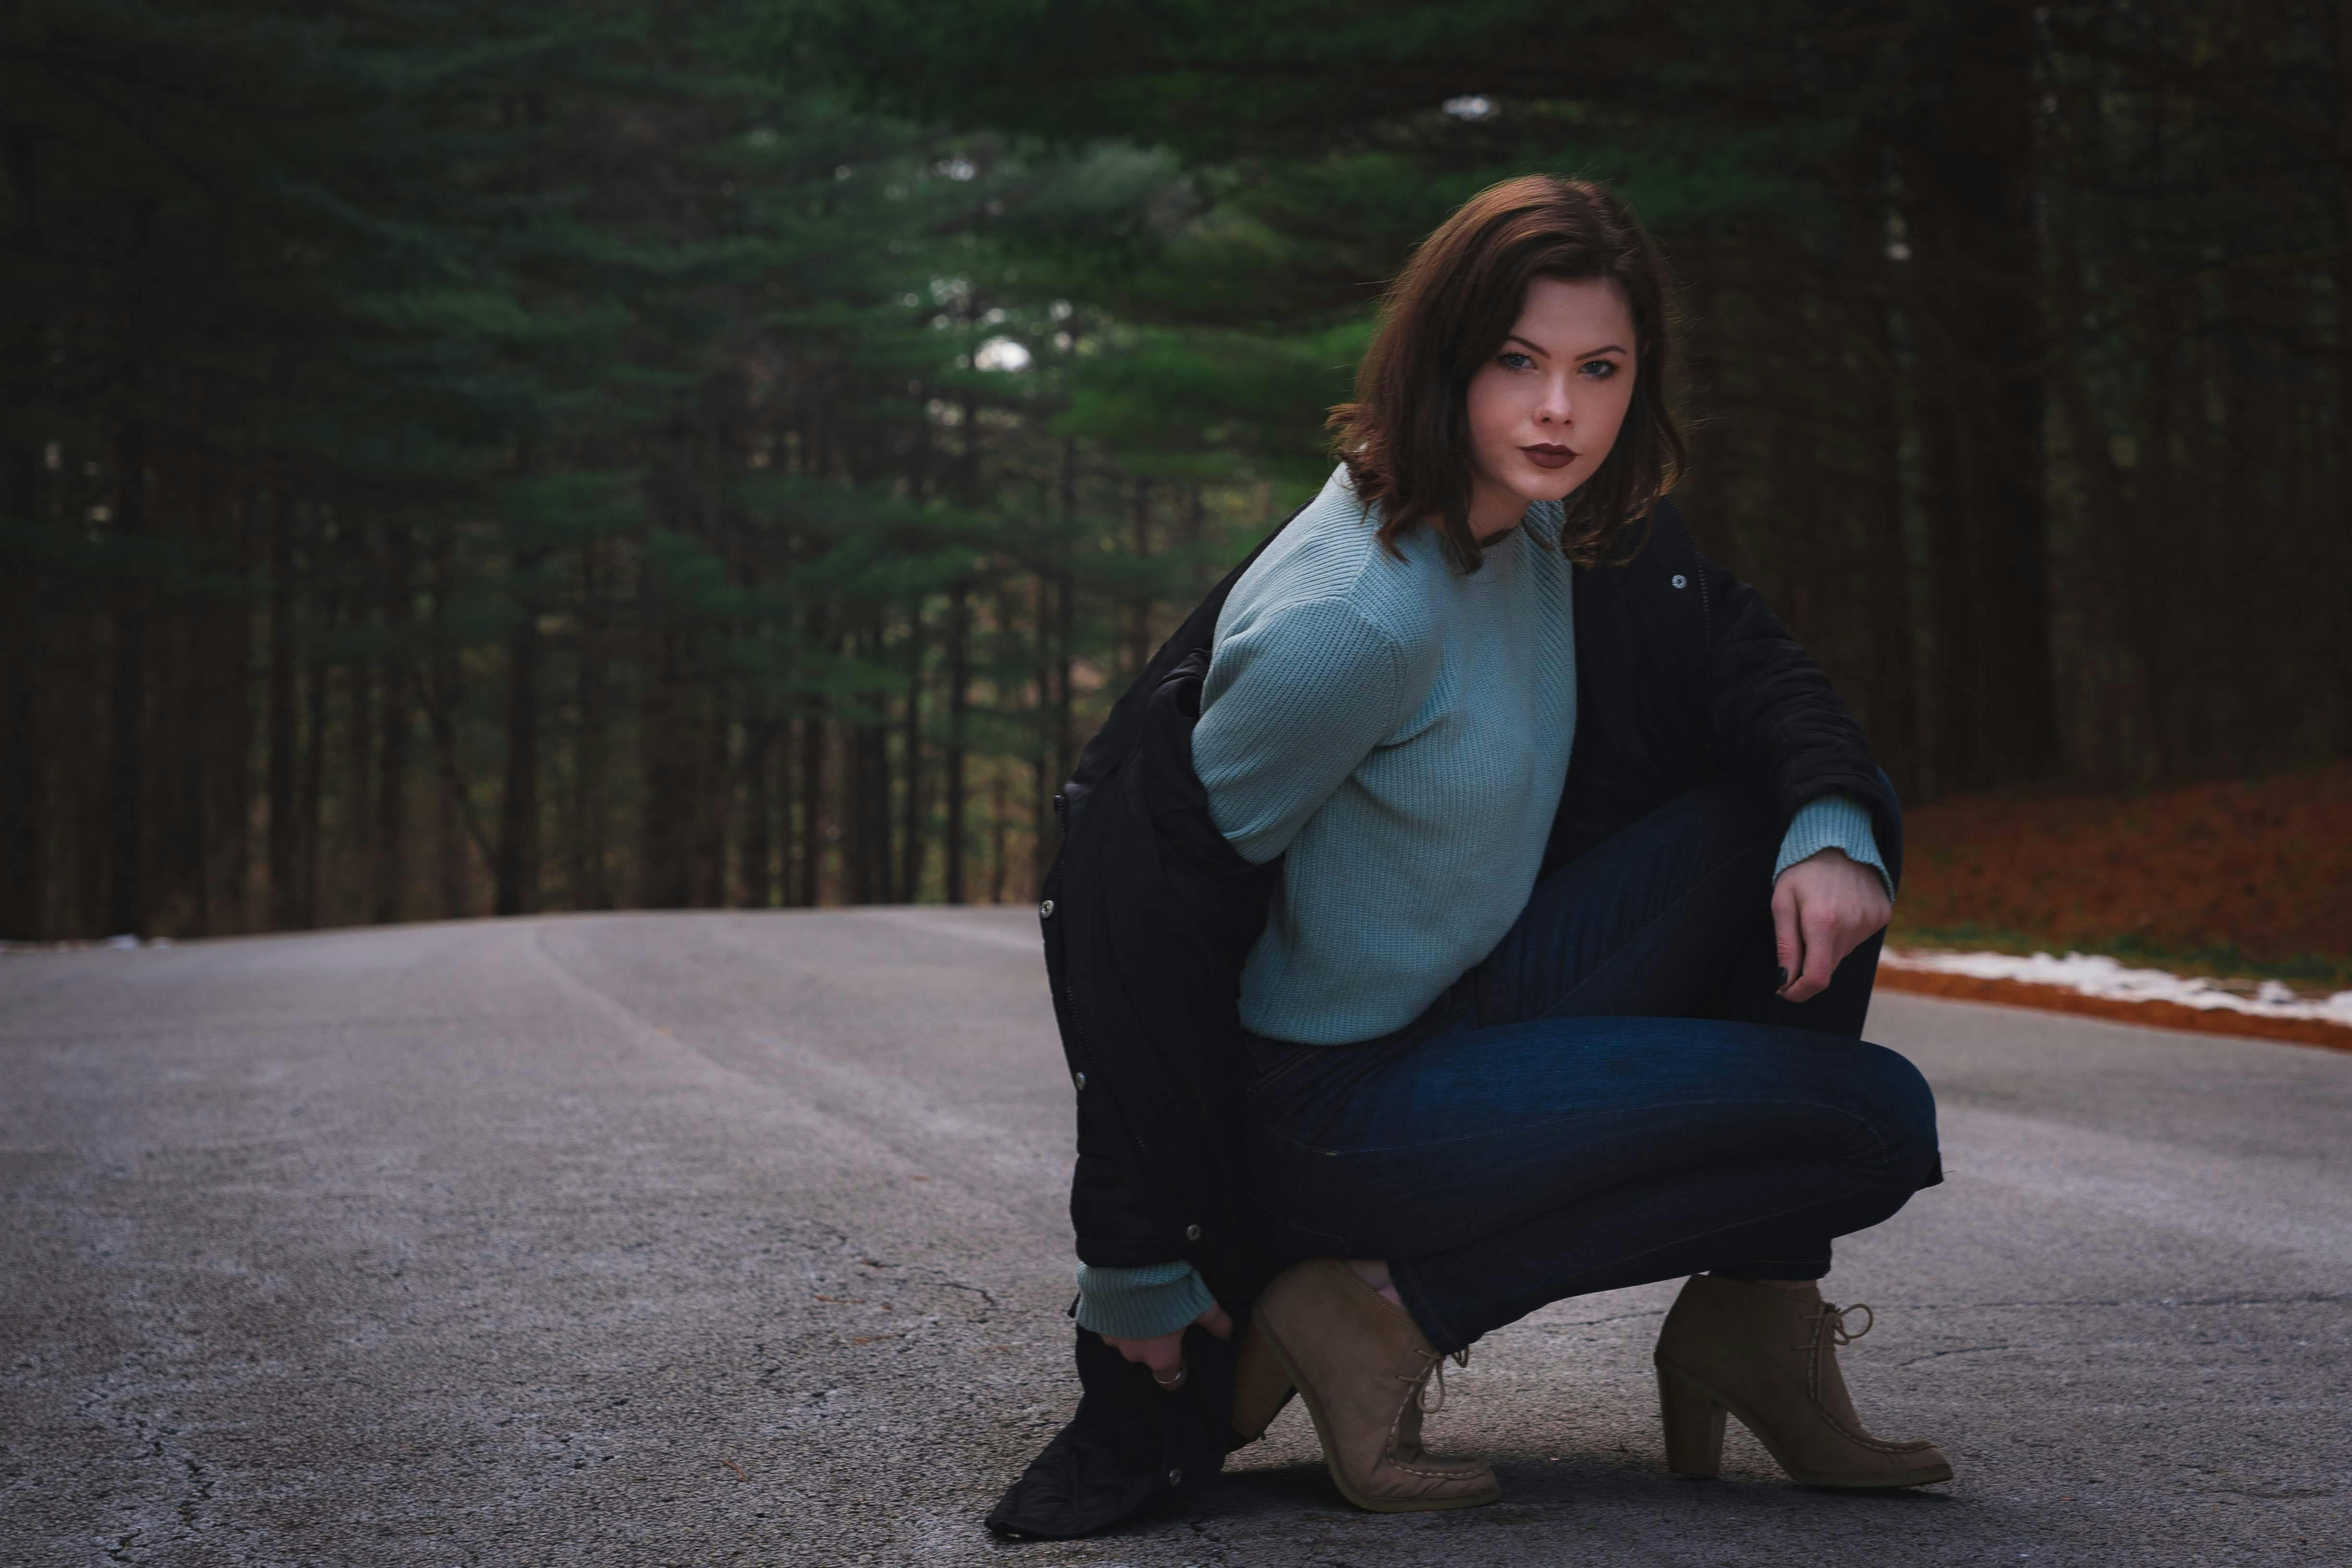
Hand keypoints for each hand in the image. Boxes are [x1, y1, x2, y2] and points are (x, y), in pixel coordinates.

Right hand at [1100, 1301, 1232, 1391]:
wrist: (1131, 1262)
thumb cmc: (1170, 1288)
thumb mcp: (1200, 1303)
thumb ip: (1215, 1322)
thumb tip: (1228, 1334)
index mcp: (1161, 1356)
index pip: (1170, 1379)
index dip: (1178, 1367)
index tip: (1181, 1351)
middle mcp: (1134, 1354)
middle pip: (1147, 1356)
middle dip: (1154, 1342)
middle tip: (1162, 1317)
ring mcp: (1112, 1339)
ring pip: (1127, 1340)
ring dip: (1134, 1328)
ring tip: (1142, 1303)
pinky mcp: (1096, 1321)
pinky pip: (1109, 1324)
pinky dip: (1117, 1315)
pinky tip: (1124, 1297)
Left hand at [1771, 848, 1891, 1003]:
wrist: (1839, 841)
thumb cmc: (1802, 871)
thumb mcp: (1782, 902)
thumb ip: (1785, 945)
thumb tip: (1785, 981)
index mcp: (1823, 923)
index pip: (1817, 978)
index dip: (1799, 992)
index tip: (1785, 991)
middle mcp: (1852, 926)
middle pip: (1828, 968)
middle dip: (1808, 967)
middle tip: (1796, 945)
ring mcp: (1871, 922)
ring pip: (1842, 955)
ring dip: (1826, 948)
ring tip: (1818, 917)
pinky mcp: (1882, 917)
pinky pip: (1858, 940)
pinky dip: (1844, 935)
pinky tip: (1838, 911)